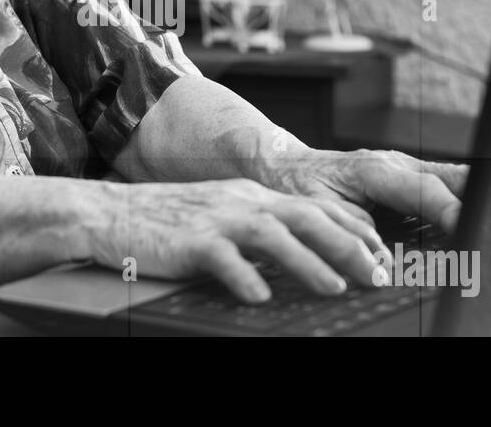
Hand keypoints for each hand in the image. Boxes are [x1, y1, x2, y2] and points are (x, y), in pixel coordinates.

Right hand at [87, 179, 394, 303]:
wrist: (110, 213)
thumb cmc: (167, 221)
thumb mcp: (221, 216)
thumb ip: (259, 230)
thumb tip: (302, 256)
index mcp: (252, 195)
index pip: (314, 205)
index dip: (352, 227)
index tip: (380, 252)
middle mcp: (240, 201)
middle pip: (304, 215)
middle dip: (345, 243)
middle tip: (375, 272)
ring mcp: (215, 218)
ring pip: (271, 234)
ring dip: (308, 261)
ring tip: (335, 286)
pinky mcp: (188, 240)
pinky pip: (222, 258)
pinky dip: (244, 277)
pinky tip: (260, 296)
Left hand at [261, 148, 467, 234]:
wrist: (283, 163)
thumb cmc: (296, 186)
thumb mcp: (314, 211)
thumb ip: (348, 231)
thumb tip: (381, 258)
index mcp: (376, 170)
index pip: (426, 190)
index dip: (451, 210)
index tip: (470, 229)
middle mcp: (397, 163)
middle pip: (453, 176)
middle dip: (481, 197)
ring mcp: (406, 167)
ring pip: (455, 178)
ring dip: (477, 197)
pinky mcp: (409, 176)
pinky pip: (444, 185)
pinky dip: (463, 199)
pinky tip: (478, 218)